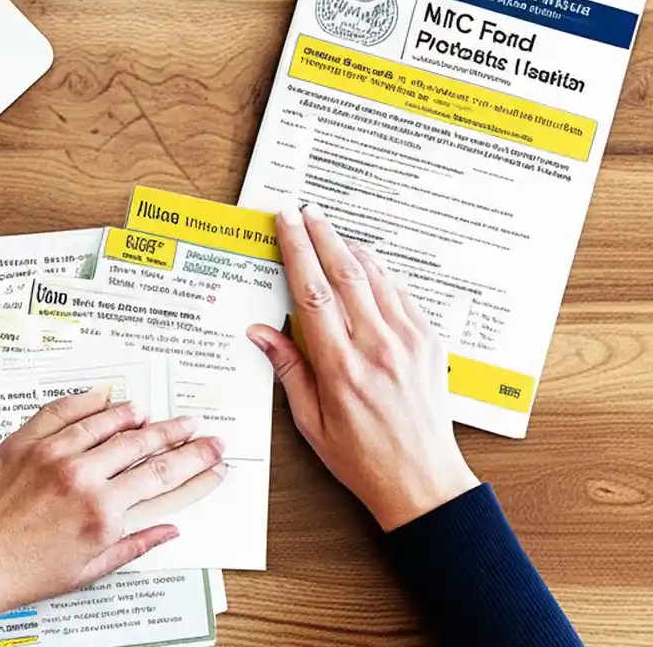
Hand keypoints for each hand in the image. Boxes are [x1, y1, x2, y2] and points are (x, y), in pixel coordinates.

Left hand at [0, 387, 225, 646]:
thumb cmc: (18, 575)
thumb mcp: (86, 571)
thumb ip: (133, 546)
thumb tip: (169, 529)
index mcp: (103, 513)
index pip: (163, 476)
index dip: (194, 460)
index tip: (212, 451)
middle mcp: (82, 476)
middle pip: (143, 443)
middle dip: (175, 433)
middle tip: (193, 425)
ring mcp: (52, 454)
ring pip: (107, 420)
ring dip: (135, 414)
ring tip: (152, 412)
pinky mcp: (23, 441)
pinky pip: (63, 409)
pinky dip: (88, 400)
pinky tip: (103, 397)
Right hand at [246, 205, 477, 531]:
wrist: (423, 480)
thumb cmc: (361, 458)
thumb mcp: (310, 423)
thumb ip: (288, 370)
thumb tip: (259, 331)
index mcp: (341, 368)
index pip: (312, 294)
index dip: (297, 251)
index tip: (286, 223)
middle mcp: (377, 348)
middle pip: (345, 273)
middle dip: (322, 235)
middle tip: (305, 209)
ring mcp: (409, 342)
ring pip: (376, 277)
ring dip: (351, 247)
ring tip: (330, 229)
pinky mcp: (430, 343)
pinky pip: (401, 295)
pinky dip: (380, 273)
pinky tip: (365, 264)